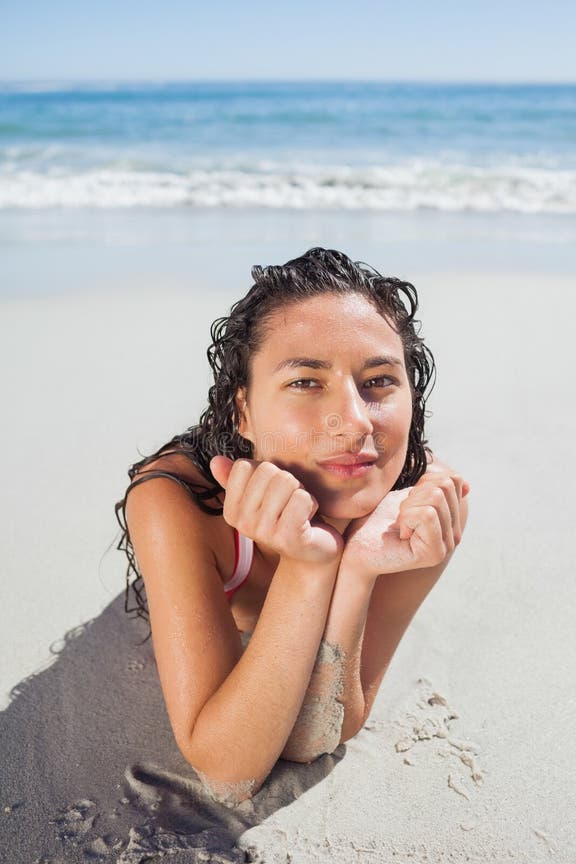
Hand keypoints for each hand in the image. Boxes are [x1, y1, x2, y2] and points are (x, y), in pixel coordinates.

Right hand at [210, 455, 343, 566]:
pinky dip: (312, 503)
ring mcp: (264, 532)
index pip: (244, 466)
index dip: (266, 472)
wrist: (310, 553)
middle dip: (287, 480)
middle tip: (290, 502)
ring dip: (301, 491)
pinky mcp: (289, 537)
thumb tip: (215, 460)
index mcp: (232, 511)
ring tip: (299, 510)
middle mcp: (243, 523)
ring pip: (287, 480)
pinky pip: (302, 498)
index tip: (273, 493)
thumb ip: (238, 478)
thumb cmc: (286, 517)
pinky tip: (308, 519)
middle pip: (268, 470)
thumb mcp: (261, 495)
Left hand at [341, 464, 469, 576]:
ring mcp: (446, 546)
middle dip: (415, 494)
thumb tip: (466, 485)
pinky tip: (400, 534)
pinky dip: (406, 517)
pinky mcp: (434, 554)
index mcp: (451, 519)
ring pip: (436, 498)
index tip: (408, 503)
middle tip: (401, 516)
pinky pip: (427, 514)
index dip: (424, 483)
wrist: (358, 547)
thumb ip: (435, 489)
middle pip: (445, 486)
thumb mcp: (410, 498)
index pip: (453, 480)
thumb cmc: (379, 522)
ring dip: (408, 506)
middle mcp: (454, 534)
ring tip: (400, 525)